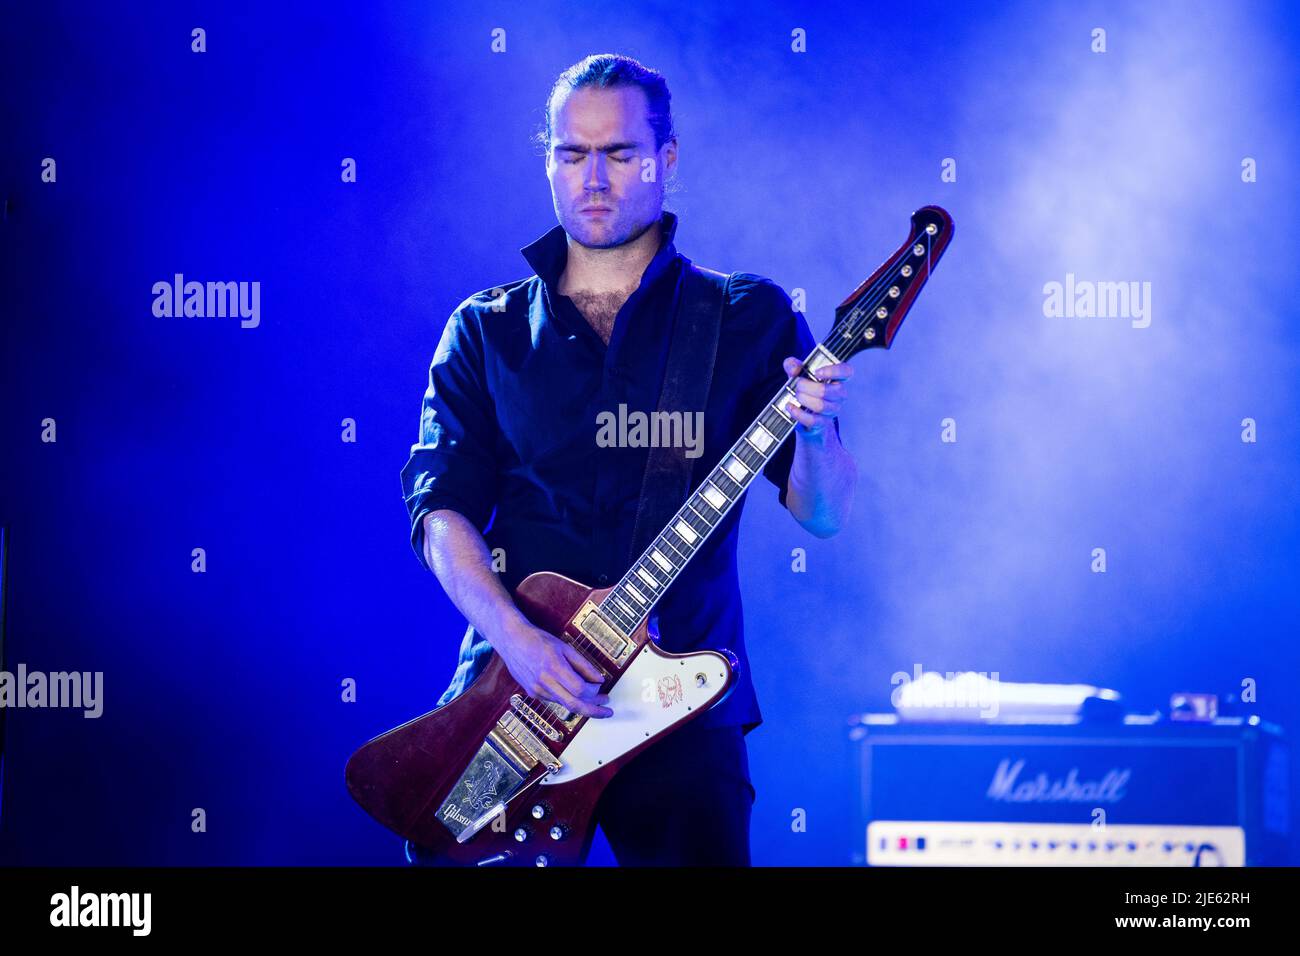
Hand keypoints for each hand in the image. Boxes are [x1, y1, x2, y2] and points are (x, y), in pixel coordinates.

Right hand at [491, 620, 613, 718]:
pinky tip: (571, 690)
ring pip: (564, 704)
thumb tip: (599, 680)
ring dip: (581, 703)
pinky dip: (567, 697)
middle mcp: (544, 682)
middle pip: (573, 704)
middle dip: (593, 711)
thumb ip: (583, 665)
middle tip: (607, 710)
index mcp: (554, 667)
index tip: (602, 688)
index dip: (594, 692)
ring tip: (593, 697)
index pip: (580, 689)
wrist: (511, 640)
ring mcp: (536, 690)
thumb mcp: (564, 647)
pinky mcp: (532, 693)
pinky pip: (555, 700)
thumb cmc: (538, 640)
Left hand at [781, 356, 852, 439]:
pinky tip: (790, 406)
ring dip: (804, 399)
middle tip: (798, 384)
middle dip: (810, 387)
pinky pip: (812, 420)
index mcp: (837, 378)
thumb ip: (793, 365)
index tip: (817, 372)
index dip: (834, 371)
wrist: (804, 413)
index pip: (846, 371)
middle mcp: (839, 394)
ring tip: (796, 395)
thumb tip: (794, 369)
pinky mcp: (822, 423)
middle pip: (832, 390)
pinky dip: (798, 413)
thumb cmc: (804, 388)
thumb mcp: (797, 374)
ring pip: (821, 406)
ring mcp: (832, 410)